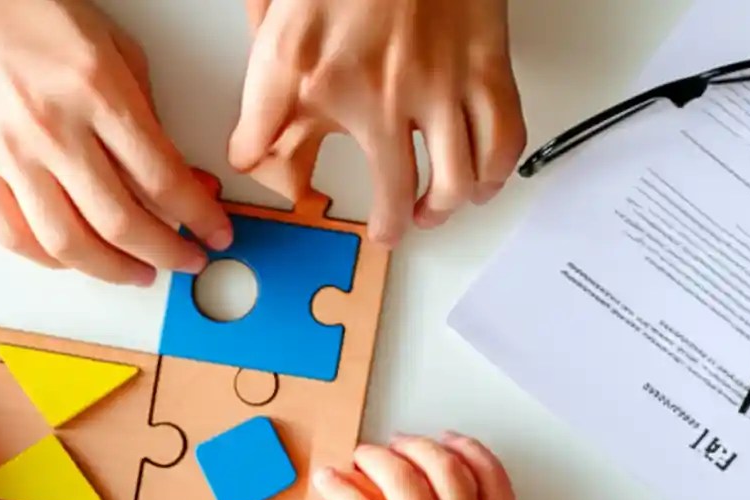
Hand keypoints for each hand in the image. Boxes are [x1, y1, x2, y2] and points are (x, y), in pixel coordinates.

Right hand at [0, 0, 231, 283]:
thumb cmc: (34, 16)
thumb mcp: (114, 50)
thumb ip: (149, 117)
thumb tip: (186, 179)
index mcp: (97, 93)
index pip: (163, 179)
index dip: (199, 217)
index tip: (216, 233)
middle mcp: (53, 130)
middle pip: (122, 222)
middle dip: (168, 253)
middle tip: (186, 260)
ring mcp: (8, 155)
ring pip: (69, 244)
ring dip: (114, 271)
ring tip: (139, 272)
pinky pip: (14, 237)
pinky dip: (51, 259)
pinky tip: (77, 259)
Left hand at [231, 0, 526, 245]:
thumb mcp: (279, 18)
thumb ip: (261, 90)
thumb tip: (249, 141)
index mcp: (319, 78)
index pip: (276, 154)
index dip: (279, 182)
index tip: (287, 191)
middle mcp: (384, 94)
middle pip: (395, 194)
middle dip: (390, 224)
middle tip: (387, 229)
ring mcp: (441, 86)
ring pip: (456, 180)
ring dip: (443, 208)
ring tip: (432, 211)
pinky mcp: (485, 68)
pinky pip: (500, 140)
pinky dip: (492, 171)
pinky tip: (480, 176)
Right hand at [313, 432, 567, 499]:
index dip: (337, 488)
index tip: (327, 477)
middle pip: (397, 476)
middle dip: (371, 457)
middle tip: (360, 456)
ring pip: (442, 465)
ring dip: (415, 445)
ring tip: (399, 442)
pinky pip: (490, 472)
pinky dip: (470, 449)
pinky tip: (451, 442)